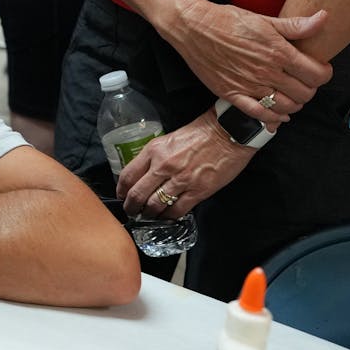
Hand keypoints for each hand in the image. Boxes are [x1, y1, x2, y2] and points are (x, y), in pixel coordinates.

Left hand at [116, 112, 258, 217]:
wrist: (228, 133)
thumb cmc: (200, 133)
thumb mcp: (168, 139)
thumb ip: (154, 156)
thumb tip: (144, 174)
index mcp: (153, 150)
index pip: (128, 176)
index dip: (121, 191)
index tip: (122, 196)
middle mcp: (163, 166)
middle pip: (137, 194)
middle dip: (131, 207)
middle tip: (132, 212)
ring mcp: (181, 180)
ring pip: (155, 206)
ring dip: (149, 215)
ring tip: (148, 217)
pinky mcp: (198, 191)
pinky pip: (177, 210)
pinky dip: (169, 217)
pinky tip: (167, 217)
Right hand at [167, 1, 332, 121]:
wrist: (193, 28)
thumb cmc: (227, 20)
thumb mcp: (264, 19)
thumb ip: (295, 25)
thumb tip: (323, 18)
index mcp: (278, 52)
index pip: (316, 74)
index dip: (324, 73)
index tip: (320, 69)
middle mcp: (266, 73)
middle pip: (304, 93)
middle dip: (310, 88)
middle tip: (305, 80)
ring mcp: (249, 86)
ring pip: (286, 107)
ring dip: (295, 104)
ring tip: (292, 94)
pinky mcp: (232, 94)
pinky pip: (259, 114)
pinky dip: (273, 118)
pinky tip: (278, 114)